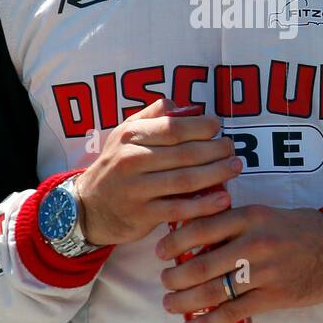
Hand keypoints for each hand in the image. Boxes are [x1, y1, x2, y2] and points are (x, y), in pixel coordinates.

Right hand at [73, 97, 242, 246]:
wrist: (87, 206)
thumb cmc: (115, 166)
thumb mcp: (124, 134)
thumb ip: (153, 116)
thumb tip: (187, 107)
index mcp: (130, 136)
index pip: (173, 128)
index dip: (200, 127)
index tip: (217, 128)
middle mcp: (131, 160)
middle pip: (184, 153)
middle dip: (215, 150)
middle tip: (233, 149)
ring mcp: (136, 188)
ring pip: (184, 180)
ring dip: (216, 174)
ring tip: (235, 168)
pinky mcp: (142, 215)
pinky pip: (179, 208)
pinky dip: (204, 205)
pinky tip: (223, 199)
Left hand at [154, 204, 322, 322]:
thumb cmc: (296, 230)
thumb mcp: (264, 214)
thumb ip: (232, 222)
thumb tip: (191, 235)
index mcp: (250, 217)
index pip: (201, 228)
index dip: (174, 242)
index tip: (160, 252)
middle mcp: (255, 243)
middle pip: (202, 264)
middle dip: (175, 277)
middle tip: (165, 282)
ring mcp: (264, 272)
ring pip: (213, 291)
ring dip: (184, 301)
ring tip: (170, 304)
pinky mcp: (272, 296)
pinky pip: (232, 313)